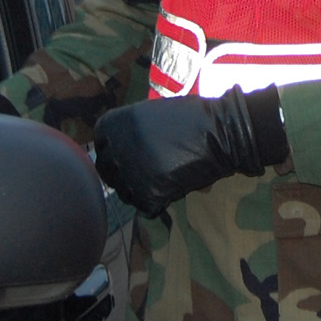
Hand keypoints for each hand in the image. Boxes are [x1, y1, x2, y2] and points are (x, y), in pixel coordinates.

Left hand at [92, 87, 287, 217]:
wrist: (220, 133)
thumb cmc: (190, 118)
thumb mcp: (150, 114)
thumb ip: (129, 131)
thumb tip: (117, 148)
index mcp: (115, 125)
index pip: (100, 145)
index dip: (112, 153)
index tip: (125, 157)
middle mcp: (118, 148)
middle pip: (107, 171)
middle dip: (122, 174)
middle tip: (141, 174)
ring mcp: (132, 172)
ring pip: (124, 192)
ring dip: (137, 191)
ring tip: (158, 183)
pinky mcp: (150, 192)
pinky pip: (145, 206)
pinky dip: (156, 203)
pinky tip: (168, 192)